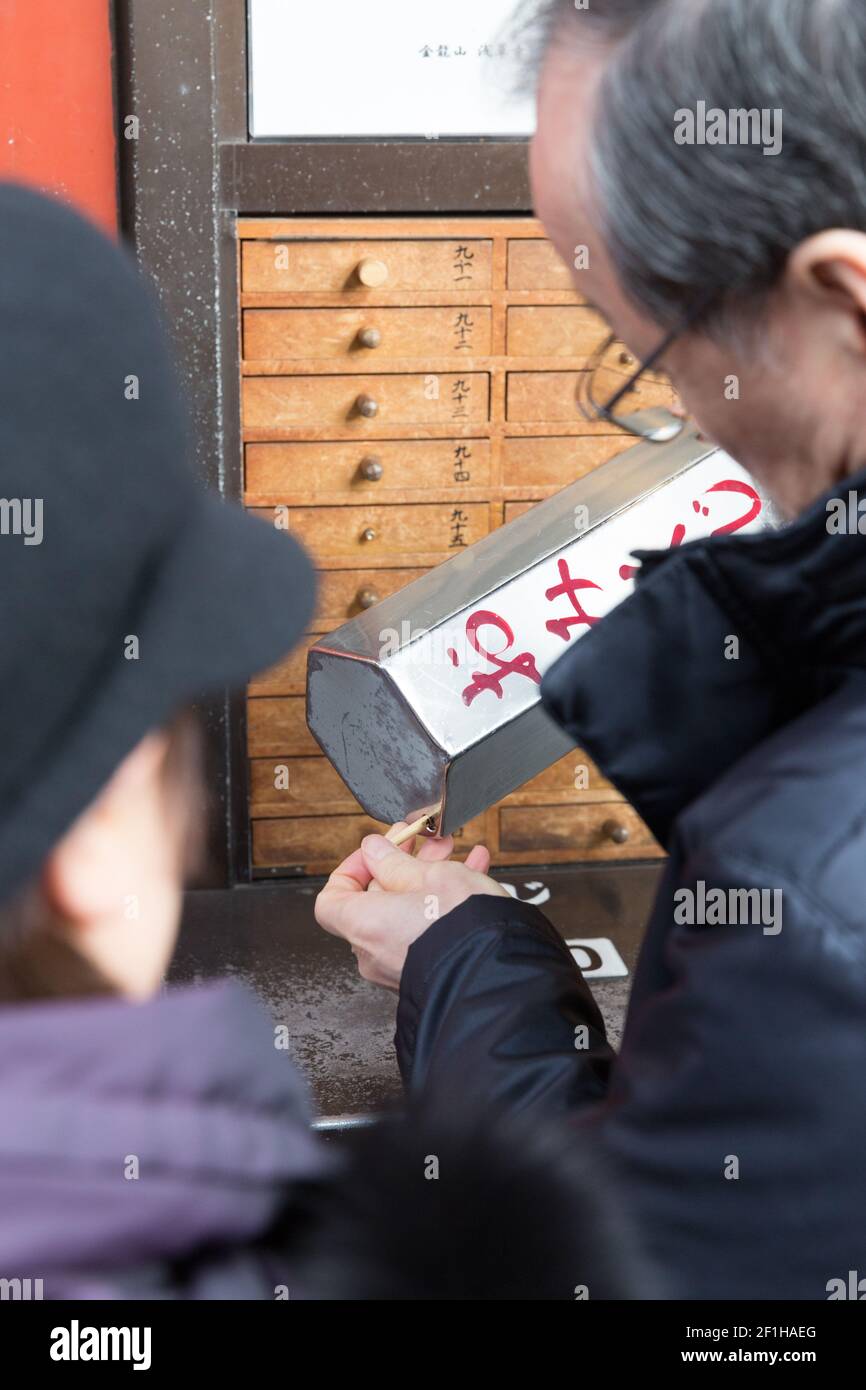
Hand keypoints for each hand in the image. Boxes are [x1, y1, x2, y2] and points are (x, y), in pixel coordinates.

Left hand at [314, 826, 509, 991]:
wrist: (499, 978)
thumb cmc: (462, 927)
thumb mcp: (431, 875)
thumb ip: (396, 861)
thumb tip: (375, 851)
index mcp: (364, 925)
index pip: (332, 898)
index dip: (351, 869)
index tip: (377, 852)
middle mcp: (374, 952)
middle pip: (376, 899)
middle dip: (404, 864)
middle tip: (427, 843)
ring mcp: (399, 967)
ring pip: (406, 913)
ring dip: (429, 880)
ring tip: (457, 857)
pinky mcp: (425, 973)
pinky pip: (425, 932)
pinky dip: (442, 905)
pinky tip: (472, 878)